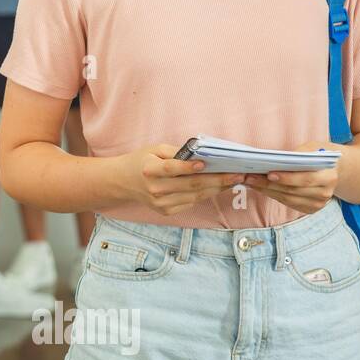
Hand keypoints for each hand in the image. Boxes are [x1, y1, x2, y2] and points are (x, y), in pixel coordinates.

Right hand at [118, 143, 245, 216]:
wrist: (122, 182)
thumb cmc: (141, 161)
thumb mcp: (154, 149)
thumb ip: (177, 152)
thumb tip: (203, 156)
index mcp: (150, 170)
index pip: (171, 169)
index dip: (188, 167)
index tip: (205, 164)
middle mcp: (155, 189)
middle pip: (190, 185)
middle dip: (217, 179)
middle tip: (238, 174)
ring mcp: (160, 203)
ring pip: (195, 196)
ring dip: (217, 188)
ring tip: (234, 180)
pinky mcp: (165, 211)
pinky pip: (191, 202)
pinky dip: (206, 194)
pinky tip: (218, 187)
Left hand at [240, 141, 339, 214]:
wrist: (331, 169)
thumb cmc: (317, 155)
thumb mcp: (312, 148)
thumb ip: (300, 153)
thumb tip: (278, 159)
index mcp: (329, 177)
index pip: (306, 179)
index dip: (287, 178)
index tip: (269, 174)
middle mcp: (325, 193)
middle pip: (293, 191)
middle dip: (269, 184)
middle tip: (250, 177)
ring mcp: (318, 203)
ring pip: (287, 198)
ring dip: (266, 190)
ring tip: (250, 181)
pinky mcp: (310, 209)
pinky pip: (287, 202)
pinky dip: (272, 194)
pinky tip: (260, 187)